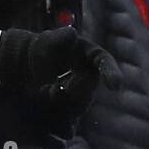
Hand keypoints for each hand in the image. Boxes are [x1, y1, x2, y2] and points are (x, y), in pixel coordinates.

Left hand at [0, 26, 119, 117]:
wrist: (32, 65)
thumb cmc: (43, 48)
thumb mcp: (48, 40)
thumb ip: (60, 37)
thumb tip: (71, 32)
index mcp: (92, 55)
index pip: (105, 63)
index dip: (112, 73)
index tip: (116, 86)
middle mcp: (91, 76)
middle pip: (88, 90)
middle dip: (71, 91)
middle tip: (51, 88)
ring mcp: (84, 93)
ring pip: (78, 105)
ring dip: (61, 101)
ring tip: (45, 89)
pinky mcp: (74, 108)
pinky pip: (70, 116)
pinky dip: (58, 112)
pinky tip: (46, 99)